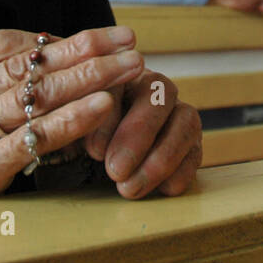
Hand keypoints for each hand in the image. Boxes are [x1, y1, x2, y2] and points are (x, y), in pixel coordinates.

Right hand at [0, 26, 143, 206]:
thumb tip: (54, 44)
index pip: (1, 45)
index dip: (51, 40)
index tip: (95, 38)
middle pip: (25, 68)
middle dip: (83, 50)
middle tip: (126, 40)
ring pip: (34, 97)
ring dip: (89, 78)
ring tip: (127, 67)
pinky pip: (34, 138)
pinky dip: (72, 119)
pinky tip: (103, 106)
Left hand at [84, 52, 201, 198]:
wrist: (91, 159)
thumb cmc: (75, 136)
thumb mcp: (66, 125)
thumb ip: (72, 122)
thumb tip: (89, 140)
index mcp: (116, 73)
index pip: (119, 82)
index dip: (109, 118)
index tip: (95, 153)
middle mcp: (151, 85)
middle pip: (159, 93)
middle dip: (139, 134)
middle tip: (116, 171)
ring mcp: (177, 111)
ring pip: (186, 120)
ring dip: (161, 158)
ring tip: (132, 188)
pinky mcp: (191, 141)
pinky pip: (196, 150)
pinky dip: (182, 171)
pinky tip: (162, 189)